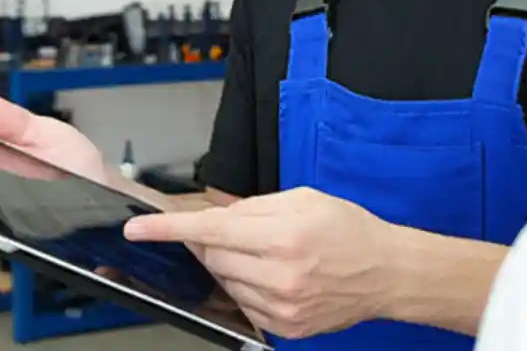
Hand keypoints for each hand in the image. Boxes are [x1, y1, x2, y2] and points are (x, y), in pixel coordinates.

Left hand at [122, 187, 394, 339]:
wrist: (387, 273)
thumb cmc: (351, 230)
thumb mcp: (306, 199)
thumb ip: (255, 206)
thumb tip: (215, 216)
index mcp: (285, 236)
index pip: (211, 231)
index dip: (169, 229)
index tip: (138, 229)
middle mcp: (280, 275)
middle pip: (214, 257)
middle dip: (214, 242)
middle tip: (243, 233)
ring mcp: (281, 307)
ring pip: (225, 282)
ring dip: (233, 265)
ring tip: (268, 255)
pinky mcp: (285, 327)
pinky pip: (243, 304)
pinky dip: (248, 287)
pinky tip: (275, 276)